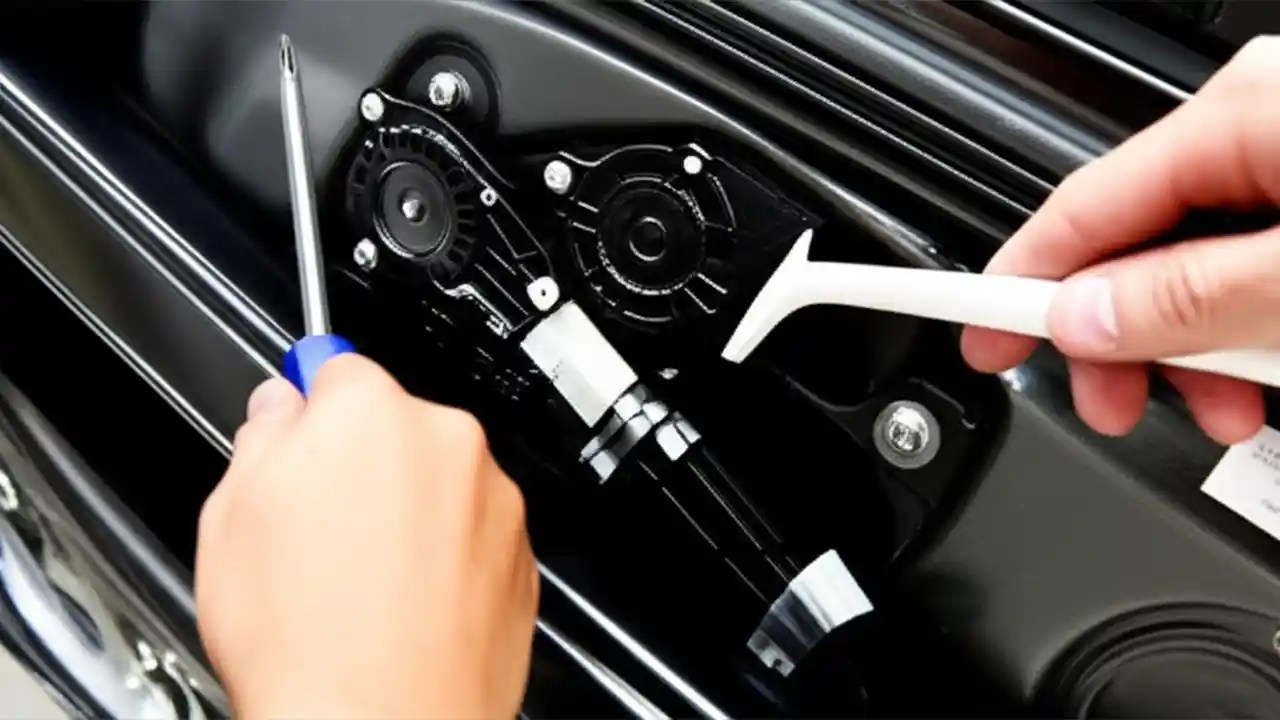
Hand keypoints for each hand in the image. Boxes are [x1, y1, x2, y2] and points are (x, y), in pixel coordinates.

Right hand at [194, 354, 538, 718]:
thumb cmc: (307, 642)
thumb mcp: (230, 518)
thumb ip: (261, 438)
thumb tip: (278, 409)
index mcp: (371, 413)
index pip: (338, 369)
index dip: (311, 407)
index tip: (302, 423)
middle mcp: (448, 442)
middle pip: (395, 426)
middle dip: (361, 463)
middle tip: (320, 529)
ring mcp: (495, 501)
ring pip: (439, 481)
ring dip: (409, 510)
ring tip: (361, 583)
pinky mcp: (523, 555)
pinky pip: (474, 532)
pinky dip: (446, 554)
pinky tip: (403, 603)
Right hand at [962, 36, 1279, 444]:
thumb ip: (1184, 301)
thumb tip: (1083, 319)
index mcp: (1244, 112)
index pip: (1082, 209)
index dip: (1016, 286)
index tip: (975, 338)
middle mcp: (1265, 116)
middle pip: (1140, 240)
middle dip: (1125, 338)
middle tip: (1115, 407)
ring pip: (1202, 257)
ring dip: (1199, 344)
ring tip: (1228, 410)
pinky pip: (1255, 253)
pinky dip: (1250, 316)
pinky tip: (1267, 364)